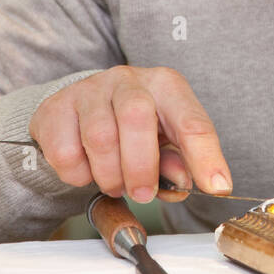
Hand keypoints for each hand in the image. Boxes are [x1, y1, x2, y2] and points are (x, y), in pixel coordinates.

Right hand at [28, 65, 231, 204]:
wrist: (80, 112)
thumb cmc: (132, 130)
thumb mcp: (164, 143)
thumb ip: (178, 164)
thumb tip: (183, 182)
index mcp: (166, 86)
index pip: (192, 121)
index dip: (206, 157)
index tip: (217, 187)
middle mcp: (129, 79)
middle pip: (137, 117)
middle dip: (141, 167)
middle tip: (142, 194)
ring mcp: (89, 89)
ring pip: (99, 137)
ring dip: (110, 175)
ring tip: (115, 183)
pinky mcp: (56, 108)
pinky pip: (66, 151)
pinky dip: (79, 175)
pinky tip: (88, 169)